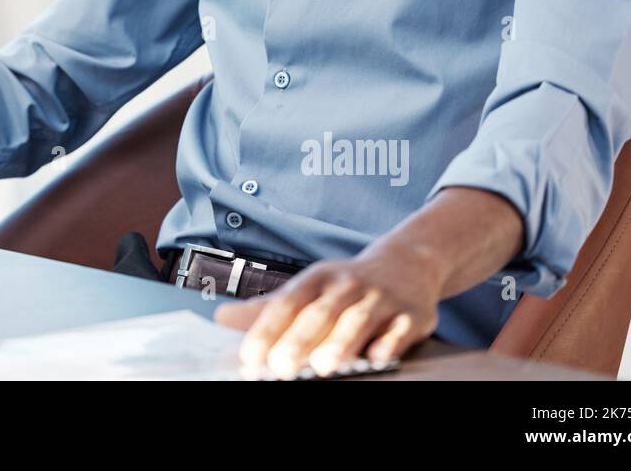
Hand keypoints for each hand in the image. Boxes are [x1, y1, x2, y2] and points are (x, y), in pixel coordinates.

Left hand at [214, 247, 440, 377]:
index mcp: (317, 279)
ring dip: (341, 342)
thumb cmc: (346, 284)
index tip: (250, 357)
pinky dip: (389, 343)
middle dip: (299, 339)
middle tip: (281, 367)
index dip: (267, 330)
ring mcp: (380, 299)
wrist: (407, 263)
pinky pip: (400, 329)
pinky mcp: (410, 315)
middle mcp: (347, 285)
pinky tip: (378, 358)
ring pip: (358, 319)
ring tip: (323, 366)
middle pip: (320, 312)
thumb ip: (267, 308)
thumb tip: (221, 318)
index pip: (287, 303)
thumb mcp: (307, 288)